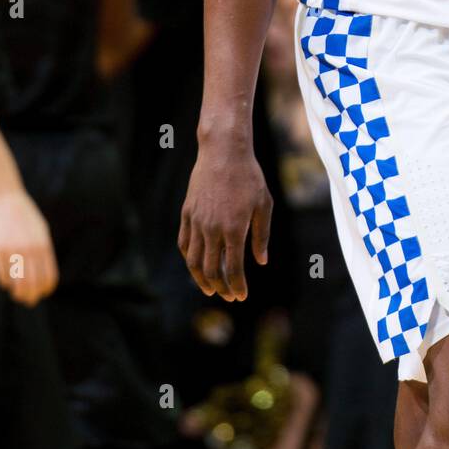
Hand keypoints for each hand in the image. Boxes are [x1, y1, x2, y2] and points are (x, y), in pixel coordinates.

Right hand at [0, 188, 57, 305]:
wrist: (4, 197)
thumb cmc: (23, 214)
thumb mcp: (40, 230)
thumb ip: (43, 250)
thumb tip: (45, 272)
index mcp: (44, 245)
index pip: (49, 276)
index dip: (46, 289)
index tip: (43, 294)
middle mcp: (30, 249)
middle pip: (33, 283)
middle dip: (31, 296)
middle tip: (28, 301)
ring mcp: (13, 250)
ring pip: (17, 283)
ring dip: (17, 293)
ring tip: (16, 295)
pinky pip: (2, 275)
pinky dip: (4, 282)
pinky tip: (6, 282)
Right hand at [179, 139, 272, 300]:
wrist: (224, 152)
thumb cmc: (249, 177)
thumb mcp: (264, 205)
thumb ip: (261, 236)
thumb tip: (261, 262)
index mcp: (233, 229)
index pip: (232, 269)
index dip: (237, 286)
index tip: (241, 296)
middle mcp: (212, 229)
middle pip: (211, 270)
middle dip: (221, 288)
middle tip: (228, 296)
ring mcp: (196, 222)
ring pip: (193, 261)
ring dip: (201, 279)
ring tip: (210, 288)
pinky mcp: (187, 213)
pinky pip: (184, 243)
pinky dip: (189, 258)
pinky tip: (196, 264)